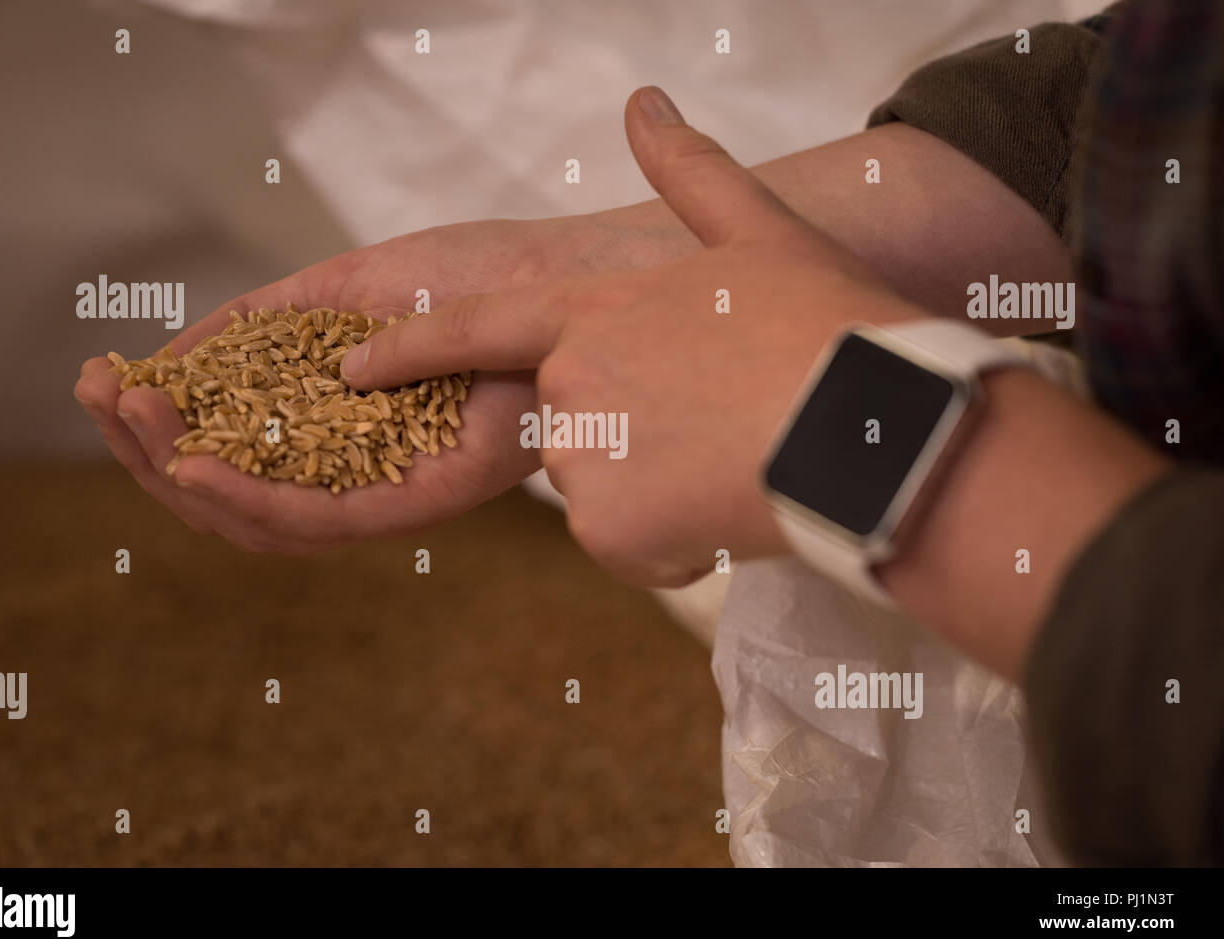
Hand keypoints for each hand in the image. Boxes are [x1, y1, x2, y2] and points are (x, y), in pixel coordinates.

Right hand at [74, 213, 688, 551]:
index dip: (158, 425)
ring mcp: (390, 490)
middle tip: (105, 398)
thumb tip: (173, 352)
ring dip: (187, 476)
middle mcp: (356, 470)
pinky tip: (195, 464)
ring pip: (266, 523)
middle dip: (154, 453)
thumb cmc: (476, 277)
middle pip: (234, 496)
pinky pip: (327, 520)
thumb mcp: (342, 289)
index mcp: (332, 427)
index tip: (103, 379)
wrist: (571, 275)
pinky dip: (254, 500)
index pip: (228, 450)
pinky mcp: (427, 499)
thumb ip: (262, 324)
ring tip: (133, 421)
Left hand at [342, 87, 923, 585]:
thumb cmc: (826, 325)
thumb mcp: (759, 234)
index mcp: (593, 310)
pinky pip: (632, 546)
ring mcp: (584, 458)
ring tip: (739, 462)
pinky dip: (676, 541)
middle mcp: (571, 383)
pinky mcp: (609, 530)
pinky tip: (733, 507)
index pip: (474, 327)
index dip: (409, 348)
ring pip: (604, 491)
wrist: (875, 425)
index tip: (354, 367)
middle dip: (634, 436)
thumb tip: (646, 101)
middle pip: (571, 426)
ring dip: (659, 491)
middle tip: (718, 427)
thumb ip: (690, 172)